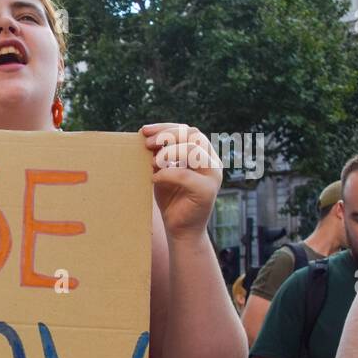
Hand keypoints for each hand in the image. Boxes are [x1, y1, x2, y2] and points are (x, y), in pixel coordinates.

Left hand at [140, 123, 222, 240]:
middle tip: (147, 143)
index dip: (166, 127)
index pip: (189, 131)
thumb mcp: (164, 172)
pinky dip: (166, 173)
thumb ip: (160, 156)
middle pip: (194, 134)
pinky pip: (185, 175)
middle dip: (167, 135)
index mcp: (204, 155)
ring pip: (193, 150)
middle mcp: (212, 162)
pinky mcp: (206, 191)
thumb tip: (145, 137)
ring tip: (152, 162)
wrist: (180, 230)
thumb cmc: (171, 199)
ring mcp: (212, 176)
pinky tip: (154, 178)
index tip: (144, 131)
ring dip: (168, 152)